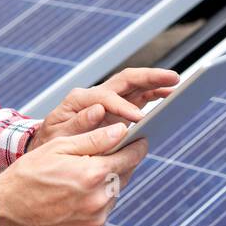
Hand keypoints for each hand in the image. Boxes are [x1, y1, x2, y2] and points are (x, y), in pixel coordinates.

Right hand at [0, 123, 150, 225]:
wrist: (6, 211)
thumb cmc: (29, 173)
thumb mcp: (59, 147)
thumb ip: (94, 138)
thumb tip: (123, 130)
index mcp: (93, 174)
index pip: (130, 156)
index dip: (137, 146)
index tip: (142, 139)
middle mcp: (99, 200)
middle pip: (124, 175)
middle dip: (120, 163)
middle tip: (114, 153)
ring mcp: (96, 220)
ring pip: (114, 195)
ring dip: (107, 184)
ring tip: (88, 175)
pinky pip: (103, 213)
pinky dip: (97, 203)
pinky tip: (79, 196)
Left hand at [26, 66, 179, 152]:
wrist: (47, 148)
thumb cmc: (51, 144)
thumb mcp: (57, 137)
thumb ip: (76, 125)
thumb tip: (98, 111)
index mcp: (80, 99)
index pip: (107, 98)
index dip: (124, 108)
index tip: (140, 121)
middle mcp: (96, 94)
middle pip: (126, 79)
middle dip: (149, 77)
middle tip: (173, 78)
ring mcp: (109, 100)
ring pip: (136, 84)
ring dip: (156, 82)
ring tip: (178, 85)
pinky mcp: (118, 109)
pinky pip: (139, 97)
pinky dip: (155, 94)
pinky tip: (170, 97)